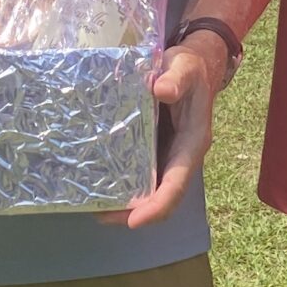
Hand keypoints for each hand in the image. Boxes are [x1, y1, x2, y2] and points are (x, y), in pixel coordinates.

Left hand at [108, 35, 224, 228]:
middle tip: (102, 217)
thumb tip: (161, 90)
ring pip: (149, 188)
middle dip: (135, 212)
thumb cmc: (189, 68)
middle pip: (161, 195)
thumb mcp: (185, 67)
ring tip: (95, 208)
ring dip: (126, 203)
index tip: (134, 220)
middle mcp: (179, 156)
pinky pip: (139, 172)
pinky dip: (122, 183)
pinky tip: (99, 183)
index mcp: (191, 144)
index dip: (158, 205)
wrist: (191, 66)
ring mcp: (166, 155)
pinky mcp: (153, 149)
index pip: (177, 184)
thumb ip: (176, 78)